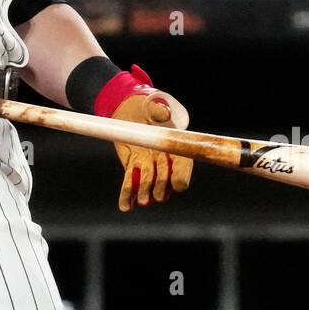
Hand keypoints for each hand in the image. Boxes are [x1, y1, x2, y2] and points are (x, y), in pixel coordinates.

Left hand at [97, 65, 192, 210]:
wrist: (129, 107)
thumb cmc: (146, 104)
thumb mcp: (154, 103)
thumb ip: (159, 109)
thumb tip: (163, 113)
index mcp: (174, 143)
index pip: (183, 163)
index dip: (182, 174)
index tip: (179, 184)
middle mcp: (163, 156)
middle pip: (165, 176)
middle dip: (161, 186)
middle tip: (158, 196)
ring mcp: (148, 162)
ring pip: (147, 181)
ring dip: (145, 192)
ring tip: (142, 200)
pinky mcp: (133, 165)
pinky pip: (130, 181)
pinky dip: (127, 194)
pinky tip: (125, 206)